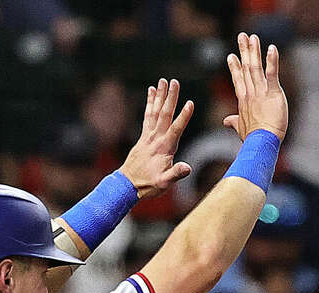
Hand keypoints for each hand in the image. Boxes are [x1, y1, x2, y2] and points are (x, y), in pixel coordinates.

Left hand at [120, 79, 194, 199]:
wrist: (128, 185)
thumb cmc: (148, 185)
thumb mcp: (164, 183)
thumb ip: (176, 174)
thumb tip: (188, 168)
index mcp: (164, 148)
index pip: (176, 129)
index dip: (184, 117)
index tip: (190, 103)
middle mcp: (156, 139)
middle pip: (164, 114)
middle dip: (170, 98)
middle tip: (175, 82)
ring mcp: (149, 136)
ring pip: (155, 112)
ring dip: (160, 96)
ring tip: (163, 81)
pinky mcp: (144, 136)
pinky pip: (148, 116)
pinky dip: (150, 103)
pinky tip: (151, 91)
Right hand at [223, 33, 286, 142]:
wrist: (261, 144)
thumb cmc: (252, 140)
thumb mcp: (241, 129)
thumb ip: (234, 121)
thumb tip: (226, 121)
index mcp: (243, 100)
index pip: (238, 80)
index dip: (235, 67)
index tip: (231, 56)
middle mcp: (250, 93)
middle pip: (246, 68)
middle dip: (244, 51)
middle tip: (242, 36)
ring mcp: (261, 92)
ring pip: (256, 67)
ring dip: (254, 51)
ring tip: (253, 37)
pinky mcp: (273, 93)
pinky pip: (272, 74)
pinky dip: (272, 61)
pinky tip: (272, 48)